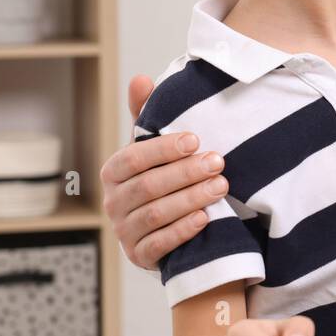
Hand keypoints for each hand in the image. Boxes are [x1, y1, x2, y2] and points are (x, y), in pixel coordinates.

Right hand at [100, 74, 228, 269]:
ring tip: (221, 186)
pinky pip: (159, 244)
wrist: (167, 230)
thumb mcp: (153, 149)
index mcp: (113, 172)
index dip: (164, 148)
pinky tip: (205, 218)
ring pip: (156, 214)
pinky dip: (183, 231)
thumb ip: (145, 117)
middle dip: (186, 173)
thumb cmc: (160, 180)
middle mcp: (113, 203)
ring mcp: (124, 232)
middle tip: (218, 162)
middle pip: (148, 186)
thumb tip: (140, 79)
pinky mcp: (139, 257)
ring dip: (190, 199)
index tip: (196, 139)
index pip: (134, 157)